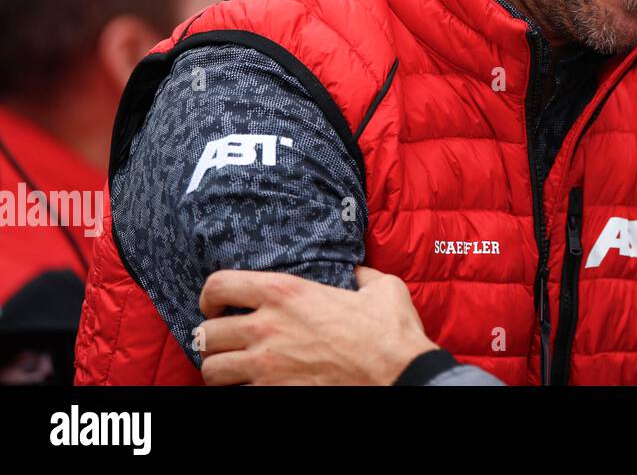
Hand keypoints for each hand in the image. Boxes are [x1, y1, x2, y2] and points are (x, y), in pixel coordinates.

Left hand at [197, 266, 435, 385]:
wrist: (397, 375)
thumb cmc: (390, 331)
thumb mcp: (382, 288)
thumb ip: (362, 276)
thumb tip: (359, 273)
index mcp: (287, 292)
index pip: (220, 285)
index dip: (210, 295)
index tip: (218, 304)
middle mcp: (267, 326)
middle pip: (206, 334)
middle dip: (212, 338)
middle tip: (227, 340)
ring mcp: (266, 366)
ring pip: (211, 370)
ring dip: (220, 369)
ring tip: (234, 367)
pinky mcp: (274, 394)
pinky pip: (235, 395)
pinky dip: (240, 391)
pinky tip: (254, 385)